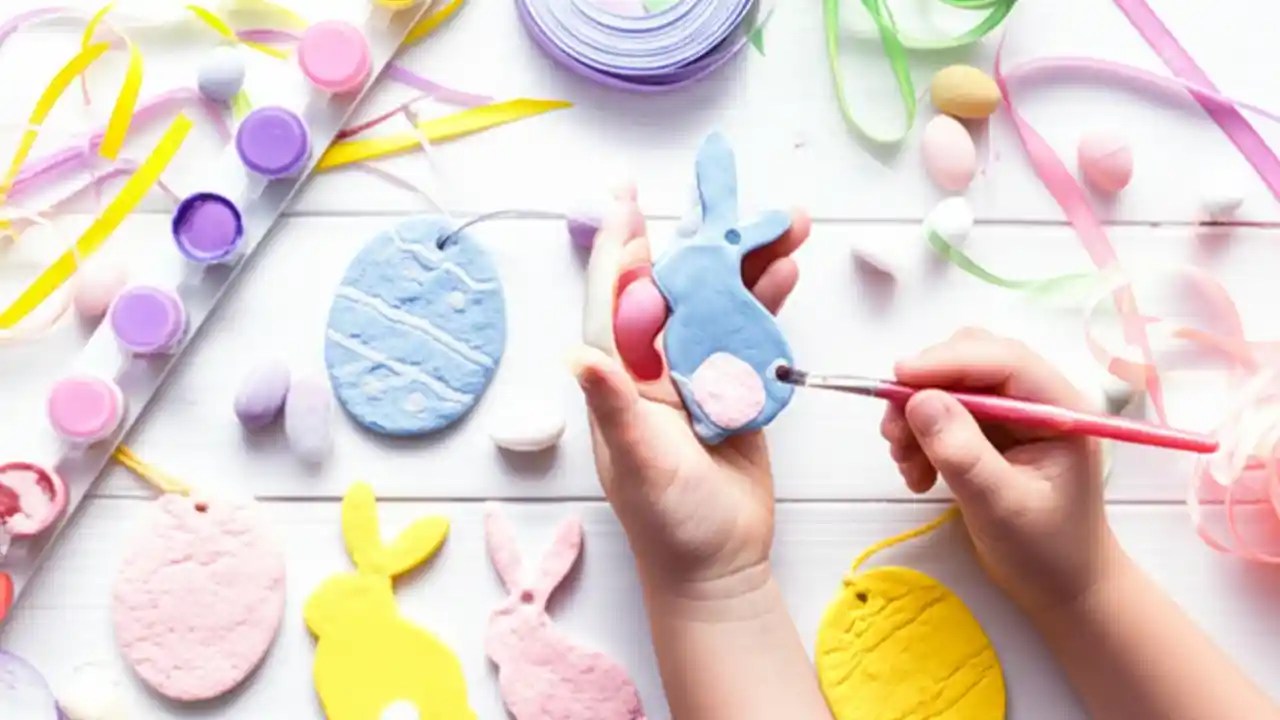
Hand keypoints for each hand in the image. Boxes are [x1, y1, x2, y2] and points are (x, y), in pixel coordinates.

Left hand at [570, 190, 809, 594]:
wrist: (722, 564)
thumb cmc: (670, 521)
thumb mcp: (639, 462)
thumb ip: (615, 406)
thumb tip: (578, 354)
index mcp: (621, 378)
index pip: (614, 300)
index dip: (620, 247)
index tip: (627, 197)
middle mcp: (654, 367)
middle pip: (677, 286)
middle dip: (703, 239)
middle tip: (728, 189)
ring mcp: (697, 374)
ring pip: (720, 302)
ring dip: (748, 263)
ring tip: (785, 224)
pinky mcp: (736, 387)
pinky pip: (750, 330)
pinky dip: (767, 300)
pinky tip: (786, 270)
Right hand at [880, 328, 1122, 613]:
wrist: (1062, 589)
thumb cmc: (1047, 553)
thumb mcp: (1000, 505)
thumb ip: (962, 452)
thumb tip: (919, 401)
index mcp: (1060, 410)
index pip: (1003, 361)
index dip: (948, 361)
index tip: (899, 378)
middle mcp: (1037, 402)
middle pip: (971, 362)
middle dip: (925, 389)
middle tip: (894, 430)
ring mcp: (1012, 417)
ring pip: (951, 386)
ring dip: (917, 417)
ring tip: (906, 464)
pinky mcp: (990, 434)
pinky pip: (944, 414)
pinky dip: (921, 437)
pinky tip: (917, 473)